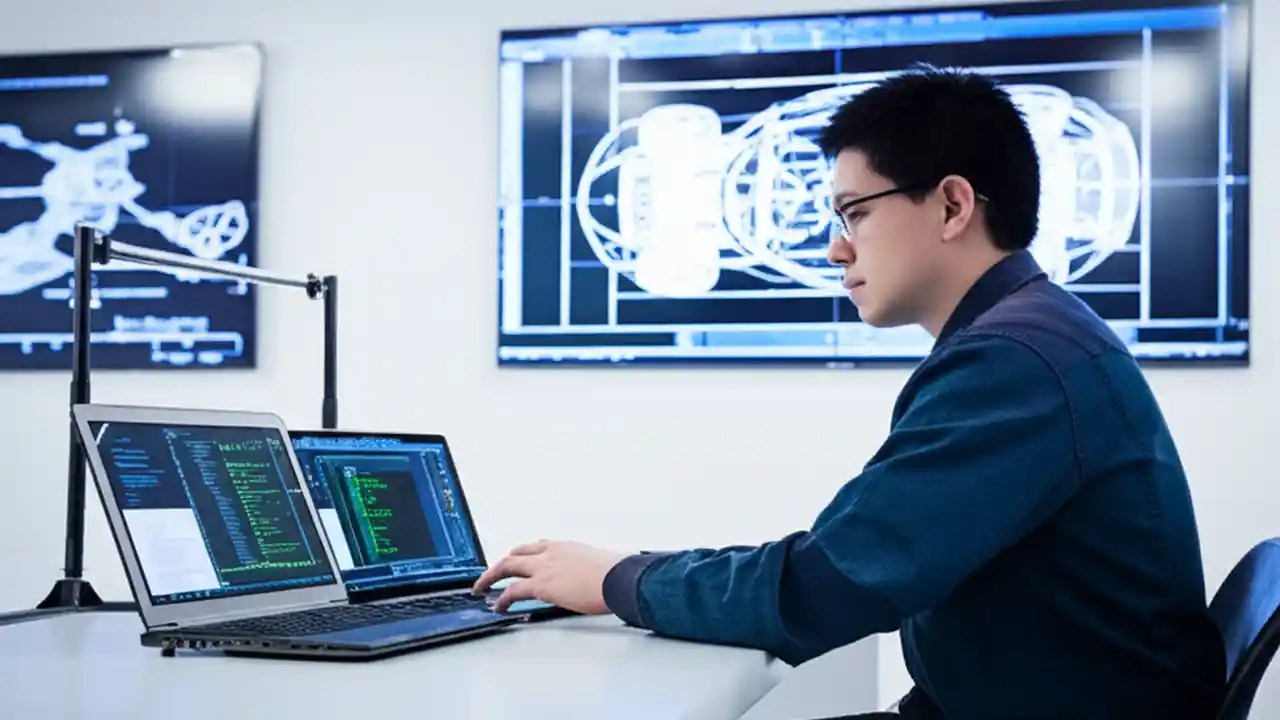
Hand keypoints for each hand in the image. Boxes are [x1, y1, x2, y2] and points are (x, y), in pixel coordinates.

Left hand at [471, 540, 623, 614]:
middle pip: (517, 554)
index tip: (517, 559)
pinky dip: (502, 598)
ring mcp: (544, 567)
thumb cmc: (618, 574)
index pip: (537, 546)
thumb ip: (588, 571)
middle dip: (502, 564)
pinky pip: (512, 591)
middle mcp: (551, 553)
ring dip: (491, 577)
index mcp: (566, 547)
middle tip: (491, 574)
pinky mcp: (541, 585)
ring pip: (507, 567)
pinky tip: (498, 605)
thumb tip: (595, 581)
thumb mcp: (599, 566)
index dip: (523, 554)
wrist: (620, 578)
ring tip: (481, 587)